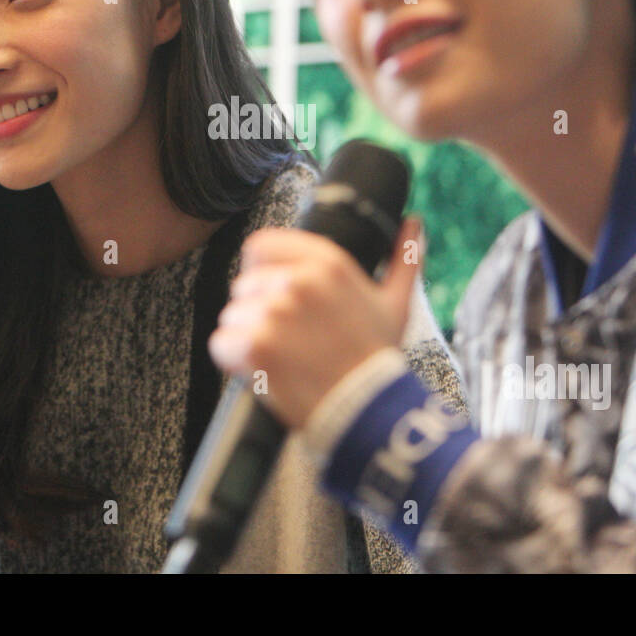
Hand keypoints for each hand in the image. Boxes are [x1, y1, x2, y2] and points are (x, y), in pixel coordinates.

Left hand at [208, 216, 424, 428]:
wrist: (366, 411)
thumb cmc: (377, 359)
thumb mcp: (396, 304)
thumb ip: (402, 260)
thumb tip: (413, 224)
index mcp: (327, 262)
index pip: (260, 246)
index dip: (259, 270)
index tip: (270, 293)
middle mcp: (297, 281)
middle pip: (244, 285)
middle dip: (256, 310)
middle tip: (286, 338)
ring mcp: (273, 312)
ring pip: (232, 316)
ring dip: (246, 337)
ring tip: (280, 357)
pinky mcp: (255, 344)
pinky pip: (222, 343)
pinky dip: (234, 360)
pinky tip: (263, 370)